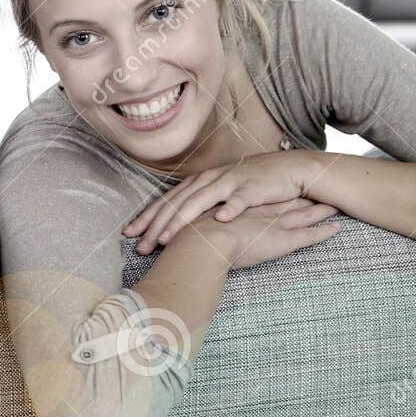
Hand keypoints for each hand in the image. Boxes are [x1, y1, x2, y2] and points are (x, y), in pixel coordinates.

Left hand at [126, 151, 317, 253]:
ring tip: (167, 238)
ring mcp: (230, 182)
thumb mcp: (218, 194)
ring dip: (182, 220)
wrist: (286, 170)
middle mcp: (209, 180)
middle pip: (177, 204)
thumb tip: (173, 227)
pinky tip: (220, 220)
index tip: (128, 235)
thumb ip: (198, 207)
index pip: (167, 201)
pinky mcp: (253, 188)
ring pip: (200, 201)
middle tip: (141, 246)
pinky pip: (240, 199)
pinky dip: (230, 208)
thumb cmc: (248, 186)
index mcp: (198, 182)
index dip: (147, 217)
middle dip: (157, 225)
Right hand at [191, 197, 341, 269]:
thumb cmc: (192, 242)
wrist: (202, 244)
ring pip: (300, 214)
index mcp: (238, 210)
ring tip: (334, 205)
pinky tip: (337, 229)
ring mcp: (272, 224)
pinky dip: (322, 232)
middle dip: (300, 195)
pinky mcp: (282, 239)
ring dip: (317, 209)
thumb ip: (196, 230)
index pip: (259, 199)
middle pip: (283, 201)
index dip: (272, 195)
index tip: (283, 189)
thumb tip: (187, 238)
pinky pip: (308, 235)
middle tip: (316, 190)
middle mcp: (257, 213)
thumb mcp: (193, 231)